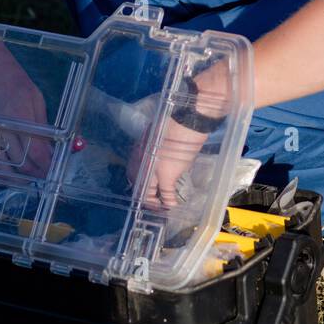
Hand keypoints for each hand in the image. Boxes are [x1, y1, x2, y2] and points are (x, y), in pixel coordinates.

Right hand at [0, 42, 54, 178]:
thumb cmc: (12, 78)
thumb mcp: (35, 97)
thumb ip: (42, 125)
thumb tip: (51, 148)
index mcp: (21, 116)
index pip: (36, 151)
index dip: (47, 166)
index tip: (55, 172)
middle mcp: (2, 127)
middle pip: (21, 162)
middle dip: (36, 173)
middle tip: (45, 177)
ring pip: (1, 167)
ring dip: (16, 179)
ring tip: (27, 182)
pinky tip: (6, 176)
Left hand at [126, 60, 231, 209]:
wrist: (189, 116)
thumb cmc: (178, 118)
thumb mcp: (160, 130)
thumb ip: (156, 143)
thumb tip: (161, 151)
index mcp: (140, 146)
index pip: (134, 170)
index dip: (138, 182)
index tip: (143, 189)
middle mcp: (142, 159)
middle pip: (139, 183)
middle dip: (144, 195)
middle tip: (150, 202)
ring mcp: (152, 168)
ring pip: (150, 190)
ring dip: (154, 200)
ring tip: (159, 207)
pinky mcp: (166, 174)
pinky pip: (166, 193)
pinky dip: (168, 202)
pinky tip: (171, 207)